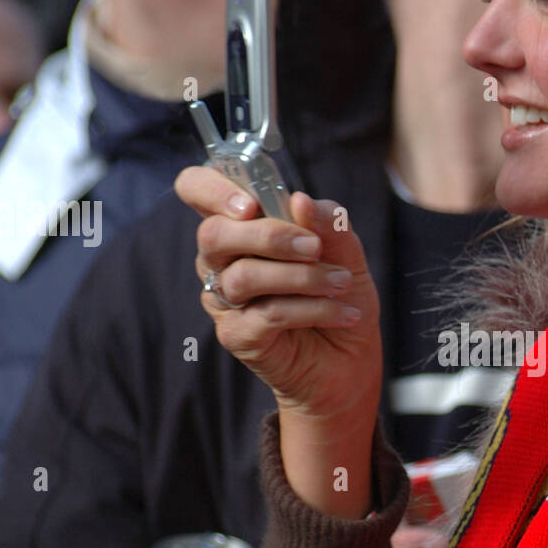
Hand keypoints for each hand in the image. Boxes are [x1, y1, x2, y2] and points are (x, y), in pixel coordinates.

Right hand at [175, 166, 381, 427]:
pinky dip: (313, 309)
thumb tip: (300, 201)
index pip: (196, 189)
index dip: (212, 188)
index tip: (253, 202)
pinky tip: (343, 313)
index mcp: (241, 224)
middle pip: (213, 234)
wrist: (351, 358)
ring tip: (341, 282)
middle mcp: (222, 259)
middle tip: (314, 247)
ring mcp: (224, 299)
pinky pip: (268, 314)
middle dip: (270, 236)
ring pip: (244, 276)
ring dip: (302, 276)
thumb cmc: (339, 293)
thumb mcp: (346, 251)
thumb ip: (327, 222)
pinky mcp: (237, 335)